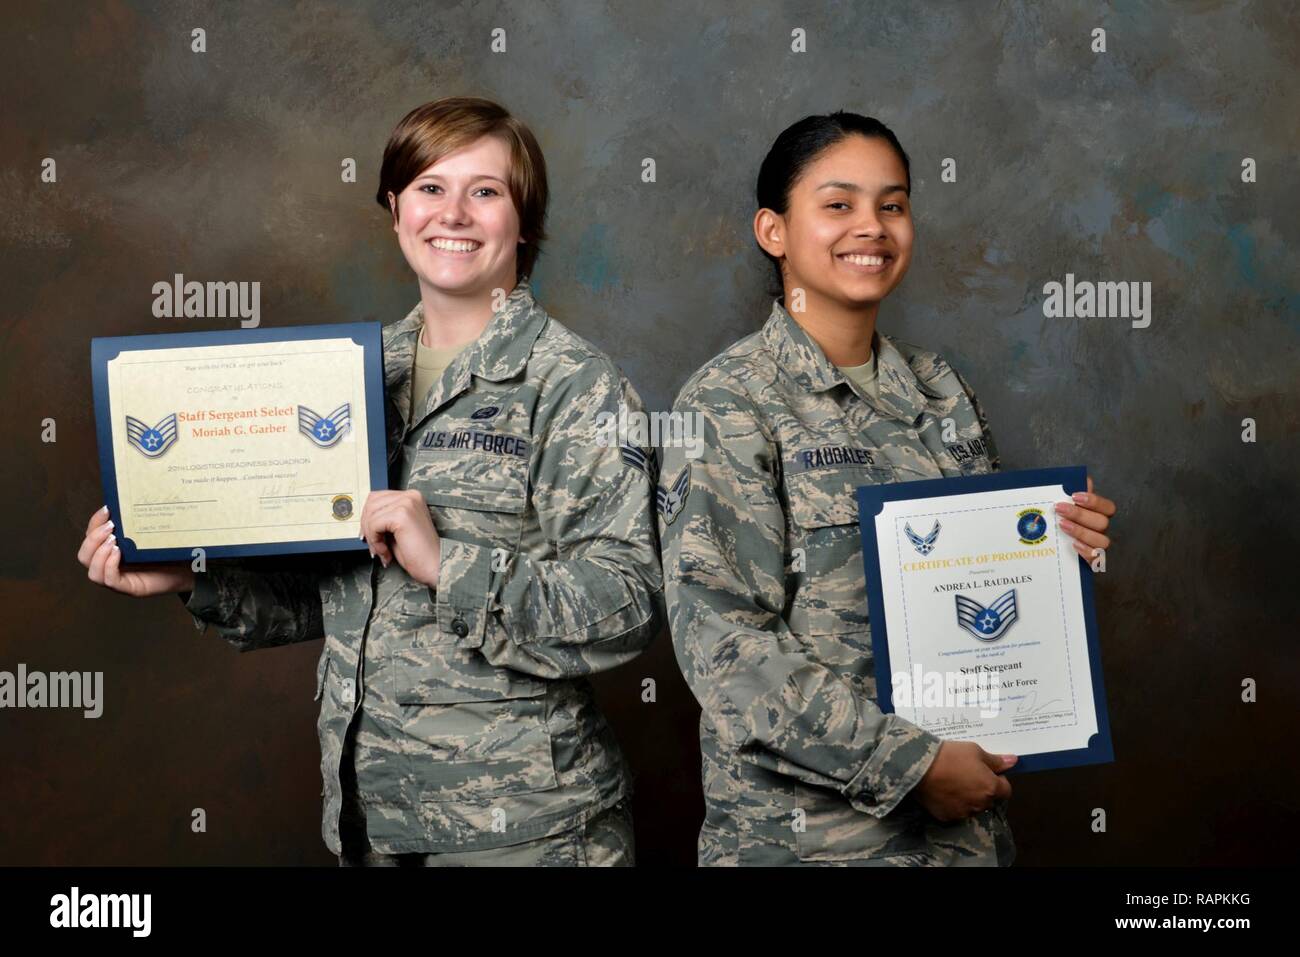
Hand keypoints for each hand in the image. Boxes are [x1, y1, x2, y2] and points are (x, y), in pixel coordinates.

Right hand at [77, 505, 194, 596]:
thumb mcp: (150, 533)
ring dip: (98, 553)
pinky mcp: (130, 588)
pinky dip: (109, 566)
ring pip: (92, 571)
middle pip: (84, 556)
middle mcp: (110, 565)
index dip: (94, 523)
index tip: (107, 509)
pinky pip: (109, 580)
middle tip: (110, 527)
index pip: (90, 537)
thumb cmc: (170, 550)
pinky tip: (117, 553)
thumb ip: (137, 522)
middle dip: (93, 539)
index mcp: (111, 550)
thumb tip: (129, 500)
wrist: (190, 569)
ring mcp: (119, 579)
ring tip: (113, 540)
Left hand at [358, 489, 441, 586]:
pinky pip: (374, 524)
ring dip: (371, 537)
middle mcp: (410, 495)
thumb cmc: (418, 553)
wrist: (435, 566)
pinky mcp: (402, 514)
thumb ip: (384, 518)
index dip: (368, 518)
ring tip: (382, 551)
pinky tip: (386, 552)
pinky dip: (375, 541)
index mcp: (411, 497)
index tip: (369, 536)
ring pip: (371, 515)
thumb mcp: (398, 529)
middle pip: (371, 503)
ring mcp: (407, 503)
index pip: (377, 497)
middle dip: (367, 527)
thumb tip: (363, 518)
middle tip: (374, 547)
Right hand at [913, 740, 1015, 821]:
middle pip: (989, 799)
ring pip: (973, 807)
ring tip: (953, 783)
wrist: (919, 767)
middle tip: (968, 774)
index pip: (1006, 790)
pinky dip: (953, 804)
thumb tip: (1014, 761)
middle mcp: (981, 805)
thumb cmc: (950, 755)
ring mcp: (964, 813)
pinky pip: (956, 812)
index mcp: (991, 788)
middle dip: (983, 789)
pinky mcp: (947, 817)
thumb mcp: (975, 751)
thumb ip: (996, 761)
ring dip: (969, 798)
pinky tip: (943, 791)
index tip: (985, 770)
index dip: (998, 779)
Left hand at [1054, 475, 1115, 561]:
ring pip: (1102, 540)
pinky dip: (1086, 551)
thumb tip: (1084, 479)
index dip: (1094, 501)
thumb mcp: (1063, 504)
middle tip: (1060, 509)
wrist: (1048, 546)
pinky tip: (1073, 544)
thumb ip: (1073, 491)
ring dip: (1082, 532)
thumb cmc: (1059, 520)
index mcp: (1098, 515)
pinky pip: (1097, 559)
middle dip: (1080, 514)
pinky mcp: (1092, 561)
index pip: (1107, 507)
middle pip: (1102, 522)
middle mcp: (1100, 530)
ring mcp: (1097, 545)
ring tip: (1062, 525)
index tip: (1074, 496)